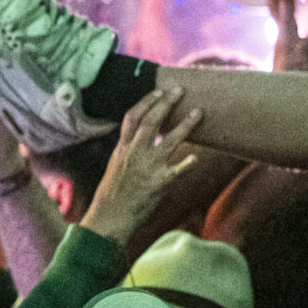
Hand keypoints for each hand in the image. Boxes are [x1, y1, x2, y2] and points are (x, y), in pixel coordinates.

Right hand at [81, 86, 200, 243]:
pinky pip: (177, 170)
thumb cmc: (112, 193)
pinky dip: (187, 162)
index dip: (146, 101)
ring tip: (198, 112)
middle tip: (179, 90)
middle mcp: (135, 153)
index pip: (133, 117)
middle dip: (166, 103)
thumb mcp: (116, 165)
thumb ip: (128, 149)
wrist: (109, 217)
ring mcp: (148, 167)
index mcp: (123, 148)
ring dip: (185, 124)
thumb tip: (138, 137)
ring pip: (169, 140)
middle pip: (151, 122)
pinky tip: (196, 157)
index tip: (158, 90)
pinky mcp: (159, 183)